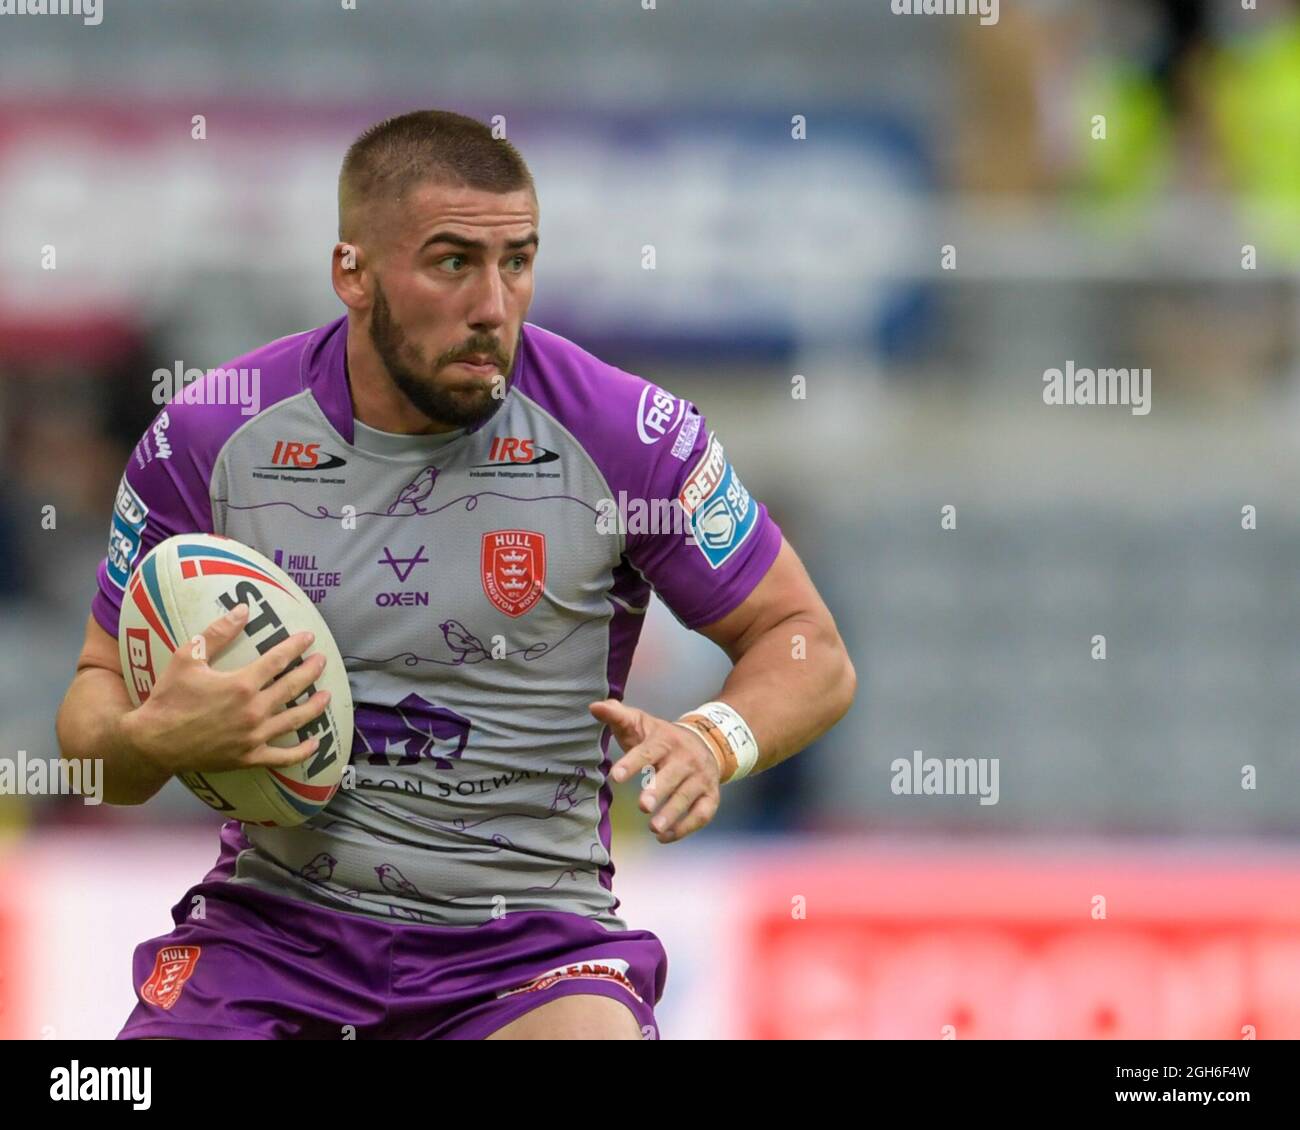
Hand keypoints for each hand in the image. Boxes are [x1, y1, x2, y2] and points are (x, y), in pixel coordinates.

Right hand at [121, 603, 330, 775]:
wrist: (152, 743)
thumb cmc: (168, 698)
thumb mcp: (187, 658)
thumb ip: (217, 633)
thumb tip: (243, 609)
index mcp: (241, 684)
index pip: (279, 660)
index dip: (296, 646)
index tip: (309, 638)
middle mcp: (254, 710)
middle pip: (293, 687)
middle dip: (310, 671)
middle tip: (322, 661)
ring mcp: (254, 737)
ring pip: (295, 720)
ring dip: (314, 707)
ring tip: (327, 695)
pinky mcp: (249, 758)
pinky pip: (283, 757)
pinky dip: (302, 752)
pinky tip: (316, 744)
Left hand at [589, 698, 721, 842]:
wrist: (706, 742)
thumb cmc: (661, 738)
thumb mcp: (640, 724)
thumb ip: (617, 716)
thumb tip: (594, 706)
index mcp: (665, 740)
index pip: (648, 751)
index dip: (632, 763)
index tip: (615, 777)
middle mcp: (685, 758)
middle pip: (672, 775)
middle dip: (658, 790)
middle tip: (642, 806)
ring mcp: (700, 778)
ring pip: (687, 796)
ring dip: (672, 813)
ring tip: (654, 829)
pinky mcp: (710, 795)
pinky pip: (702, 813)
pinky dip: (686, 828)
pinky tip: (664, 837)